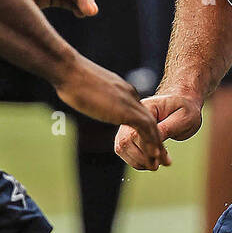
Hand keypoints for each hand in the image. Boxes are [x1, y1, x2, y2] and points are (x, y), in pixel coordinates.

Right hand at [55, 55, 170, 167]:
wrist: (69, 70)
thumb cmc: (70, 77)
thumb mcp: (86, 87)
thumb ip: (94, 95)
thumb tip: (84, 98)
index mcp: (122, 90)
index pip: (139, 112)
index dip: (145, 130)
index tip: (148, 143)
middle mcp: (130, 95)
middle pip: (150, 120)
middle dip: (157, 139)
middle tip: (162, 157)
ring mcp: (129, 101)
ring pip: (151, 126)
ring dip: (157, 146)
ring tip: (161, 163)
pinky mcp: (126, 109)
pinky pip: (145, 129)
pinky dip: (151, 143)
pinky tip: (155, 156)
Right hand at [115, 91, 203, 170]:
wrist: (182, 105)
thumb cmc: (185, 109)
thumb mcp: (182, 117)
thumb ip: (167, 128)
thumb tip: (155, 143)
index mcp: (146, 108)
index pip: (138, 130)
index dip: (146, 146)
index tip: (158, 156)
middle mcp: (134, 116)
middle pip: (126, 140)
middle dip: (141, 157)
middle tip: (157, 165)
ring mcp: (131, 125)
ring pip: (122, 148)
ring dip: (137, 161)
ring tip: (155, 165)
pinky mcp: (131, 135)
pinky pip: (126, 150)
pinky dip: (136, 161)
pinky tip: (150, 163)